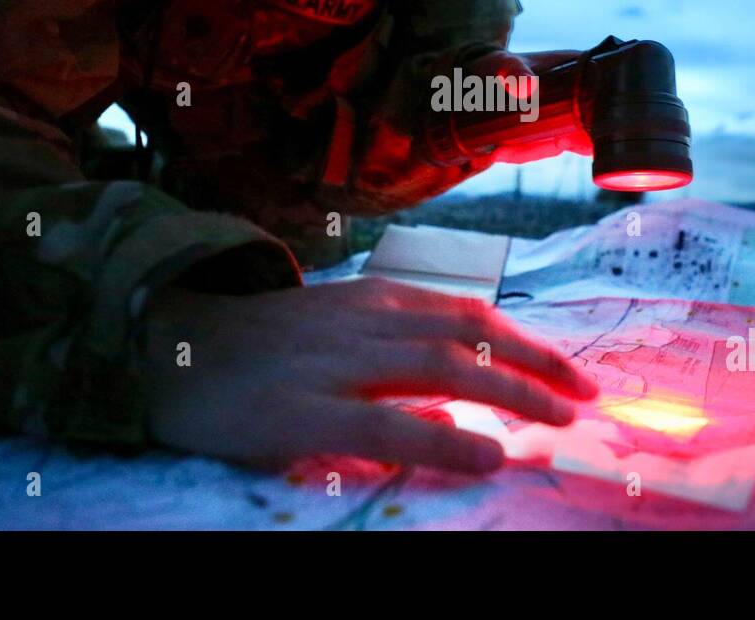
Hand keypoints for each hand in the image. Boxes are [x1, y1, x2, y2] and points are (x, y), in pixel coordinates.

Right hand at [142, 276, 597, 472]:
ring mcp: (333, 363)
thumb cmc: (262, 346)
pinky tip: (487, 455)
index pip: (469, 313)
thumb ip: (395, 347)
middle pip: (470, 336)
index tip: (571, 368)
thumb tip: (462, 391)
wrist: (168, 347)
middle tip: (586, 395)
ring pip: (442, 369)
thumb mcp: (336, 326)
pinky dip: (444, 437)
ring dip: (512, 393)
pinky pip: (386, 424)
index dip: (527, 340)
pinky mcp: (300, 412)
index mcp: (374, 298)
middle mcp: (363, 320)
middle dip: (537, 365)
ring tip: (559, 420)